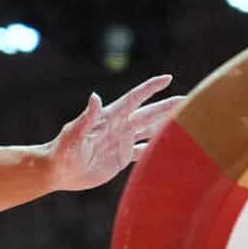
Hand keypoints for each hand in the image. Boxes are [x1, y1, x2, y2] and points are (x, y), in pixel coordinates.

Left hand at [44, 73, 182, 191]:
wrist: (57, 170)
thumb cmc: (62, 151)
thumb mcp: (73, 134)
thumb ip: (86, 117)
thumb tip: (95, 96)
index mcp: (110, 118)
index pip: (135, 99)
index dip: (150, 88)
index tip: (167, 78)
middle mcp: (119, 127)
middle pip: (149, 113)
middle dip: (168, 106)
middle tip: (190, 100)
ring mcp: (121, 141)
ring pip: (149, 130)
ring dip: (166, 125)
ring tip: (186, 121)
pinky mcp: (121, 157)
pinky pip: (143, 150)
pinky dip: (156, 148)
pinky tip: (169, 147)